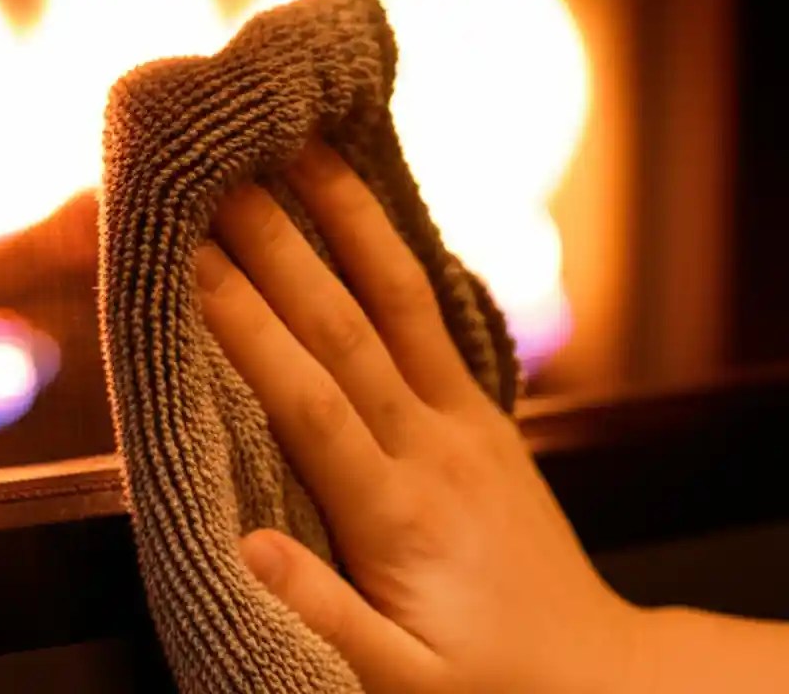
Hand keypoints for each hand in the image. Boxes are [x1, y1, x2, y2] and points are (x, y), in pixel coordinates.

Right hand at [195, 141, 640, 692]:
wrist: (599, 676)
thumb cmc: (488, 686)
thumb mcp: (402, 687)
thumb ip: (324, 618)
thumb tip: (244, 545)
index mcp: (399, 515)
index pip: (310, 400)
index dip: (247, 326)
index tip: (189, 261)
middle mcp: (435, 450)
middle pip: (347, 329)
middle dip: (279, 248)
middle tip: (220, 177)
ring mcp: (468, 425)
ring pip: (403, 303)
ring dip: (349, 222)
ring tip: (302, 149)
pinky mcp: (486, 418)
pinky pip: (438, 321)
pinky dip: (397, 258)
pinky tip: (364, 217)